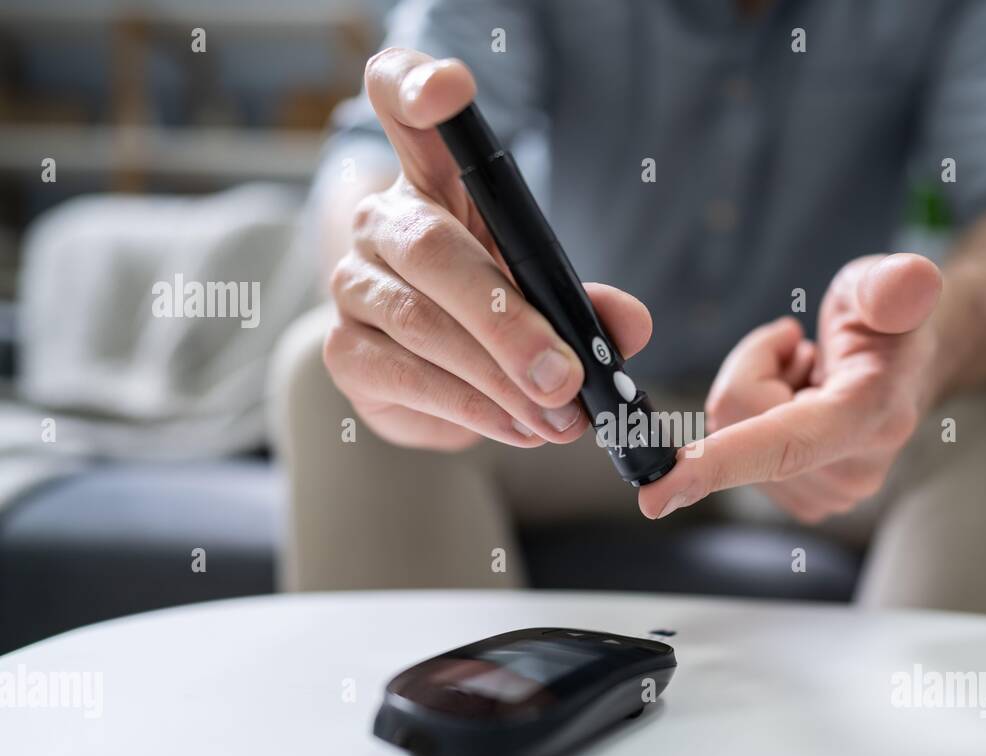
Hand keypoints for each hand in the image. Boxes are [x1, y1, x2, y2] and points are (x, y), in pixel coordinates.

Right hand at [323, 49, 652, 449]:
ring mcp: (353, 285)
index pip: (401, 102)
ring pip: (423, 324)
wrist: (432, 378)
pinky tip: (517, 428)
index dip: (418, 86)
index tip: (451, 88)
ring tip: (558, 418)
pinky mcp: (344, 352)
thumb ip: (587, 302)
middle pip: (432, 249)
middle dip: (508, 321)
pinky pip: (408, 378)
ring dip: (501, 380)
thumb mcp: (544, 291)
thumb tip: (630, 325)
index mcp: (432, 177)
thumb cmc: (492, 311)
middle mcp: (379, 220)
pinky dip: (474, 409)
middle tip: (565, 378)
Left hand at [638, 253, 942, 521]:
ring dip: (754, 395)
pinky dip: (752, 421)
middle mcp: (850, 472)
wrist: (905, 366)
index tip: (654, 496)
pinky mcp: (804, 501)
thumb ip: (895, 283)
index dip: (718, 464)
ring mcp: (826, 495)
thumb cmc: (888, 319)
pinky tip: (798, 404)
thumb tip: (905, 284)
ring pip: (728, 436)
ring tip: (809, 379)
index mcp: (871, 418)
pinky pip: (733, 455)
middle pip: (737, 419)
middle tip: (804, 348)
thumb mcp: (889, 283)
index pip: (786, 444)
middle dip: (753, 370)